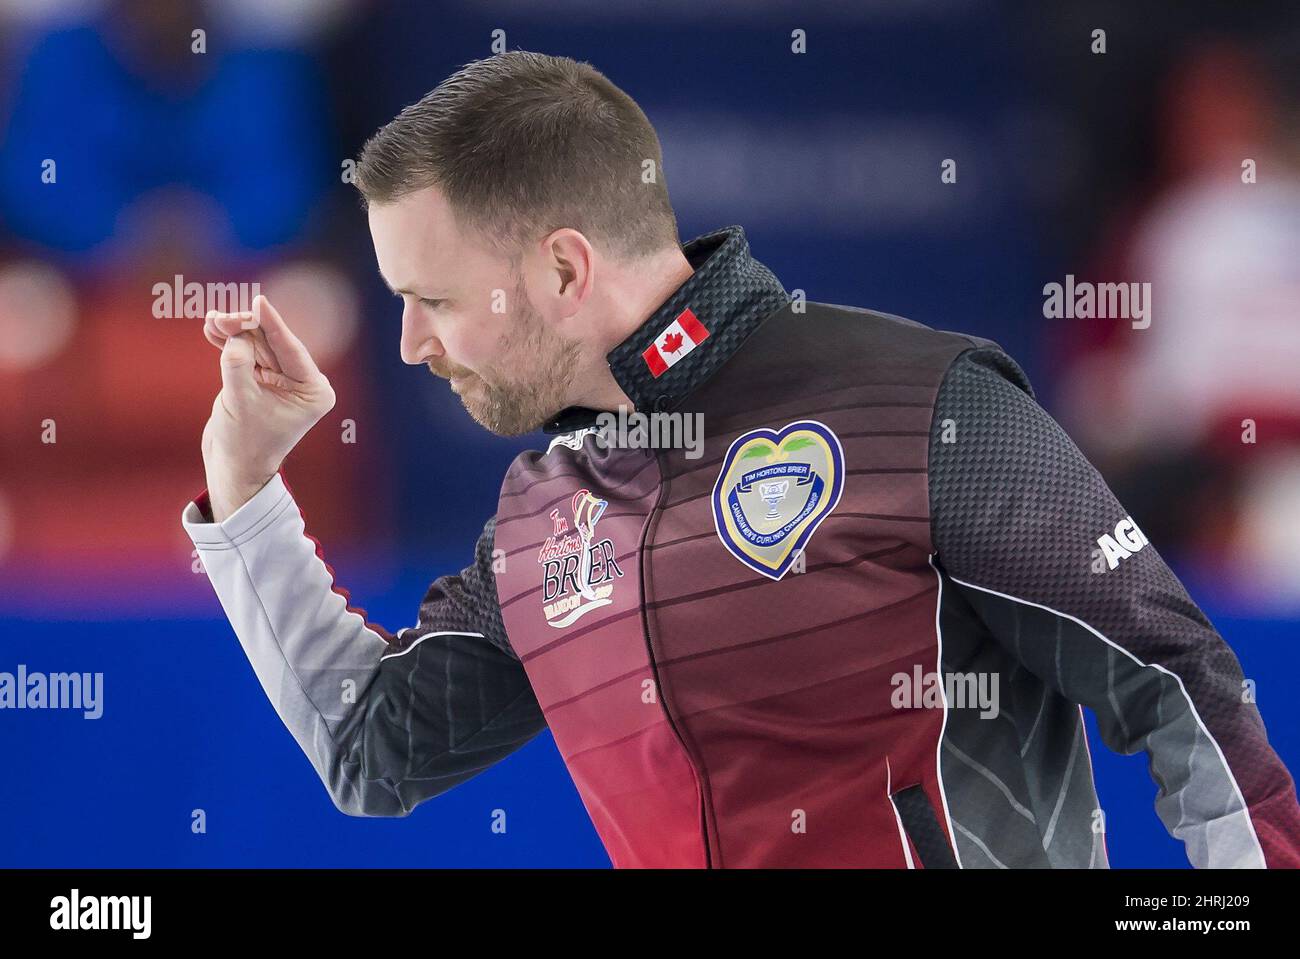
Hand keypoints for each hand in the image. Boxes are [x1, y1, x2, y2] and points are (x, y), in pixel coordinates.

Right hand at [200, 294, 335, 521]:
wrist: (233, 467)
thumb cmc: (243, 443)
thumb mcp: (240, 402)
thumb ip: (238, 366)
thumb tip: (236, 335)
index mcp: (314, 391)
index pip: (291, 349)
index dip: (272, 324)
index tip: (259, 302)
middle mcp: (303, 382)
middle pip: (272, 343)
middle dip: (245, 327)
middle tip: (219, 318)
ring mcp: (282, 379)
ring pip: (257, 344)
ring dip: (233, 332)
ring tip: (211, 321)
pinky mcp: (262, 379)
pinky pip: (246, 353)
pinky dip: (229, 342)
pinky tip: (211, 329)